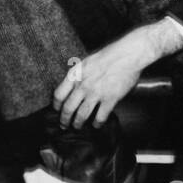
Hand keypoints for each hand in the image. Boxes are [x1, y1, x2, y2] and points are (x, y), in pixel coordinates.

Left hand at [52, 21, 182, 127]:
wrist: (127, 55)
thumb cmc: (109, 55)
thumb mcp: (87, 62)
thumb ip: (79, 75)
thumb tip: (74, 86)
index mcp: (76, 75)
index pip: (59, 94)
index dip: (56, 105)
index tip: (56, 110)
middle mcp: (83, 85)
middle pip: (68, 108)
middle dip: (64, 119)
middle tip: (64, 125)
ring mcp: (95, 93)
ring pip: (81, 115)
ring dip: (78, 123)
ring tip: (77, 127)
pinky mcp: (109, 99)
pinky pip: (100, 117)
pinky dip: (97, 123)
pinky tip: (96, 125)